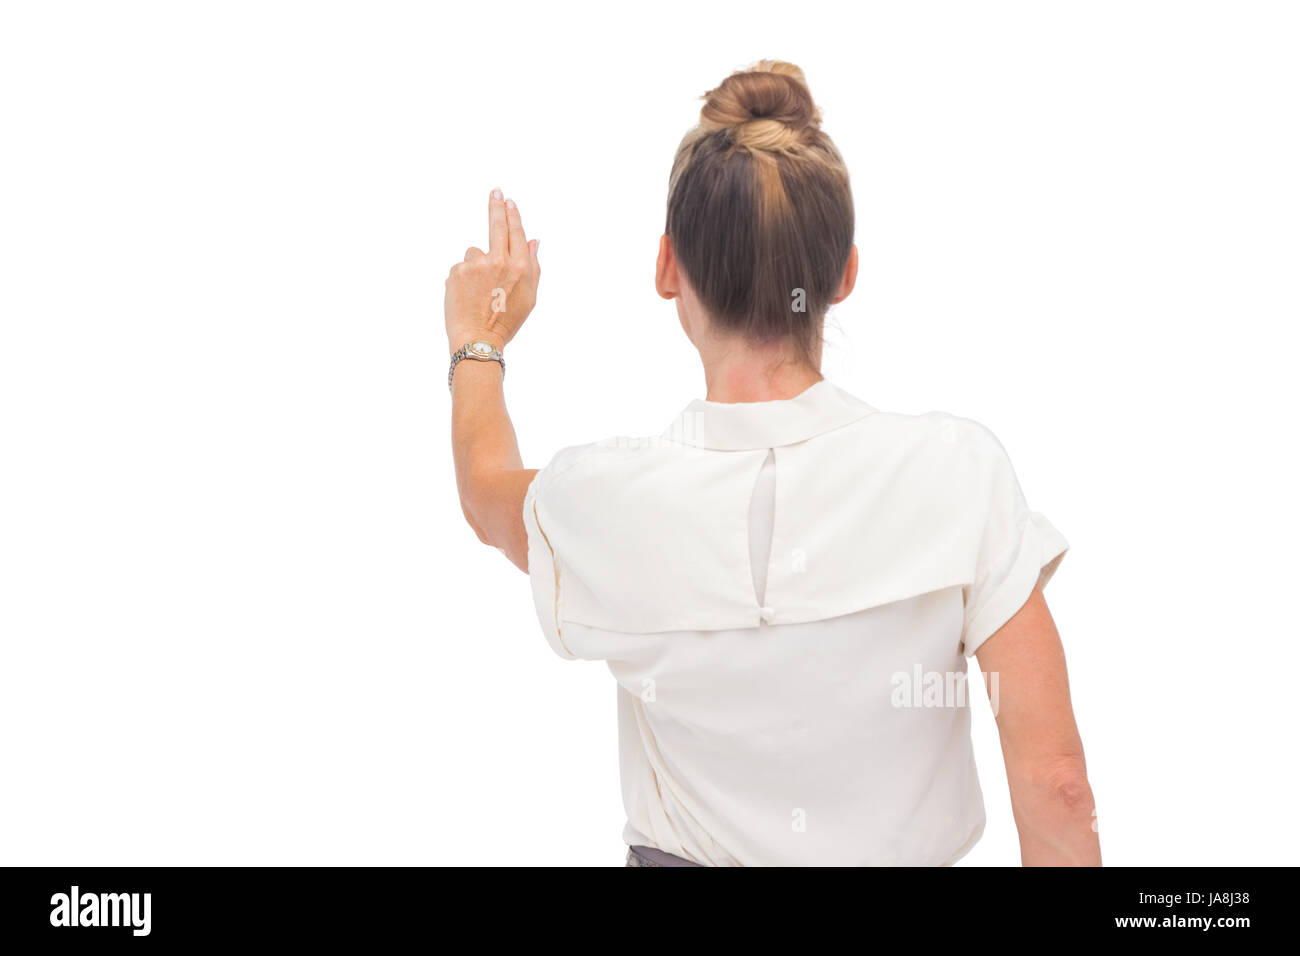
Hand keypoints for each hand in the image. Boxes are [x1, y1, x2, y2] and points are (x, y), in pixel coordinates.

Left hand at [445, 188, 540, 353]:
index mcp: (520, 267)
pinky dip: (464, 277)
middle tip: (496, 191)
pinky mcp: (456, 271)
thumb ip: (533, 266)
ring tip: (479, 291)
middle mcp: (498, 261)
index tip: (509, 201)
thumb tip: (533, 240)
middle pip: (496, 225)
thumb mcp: (530, 296)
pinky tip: (467, 296)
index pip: (516, 232)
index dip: (512, 215)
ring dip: (477, 264)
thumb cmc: (506, 321)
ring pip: (475, 253)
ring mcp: (475, 264)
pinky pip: (462, 266)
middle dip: (496, 206)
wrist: (477, 340)